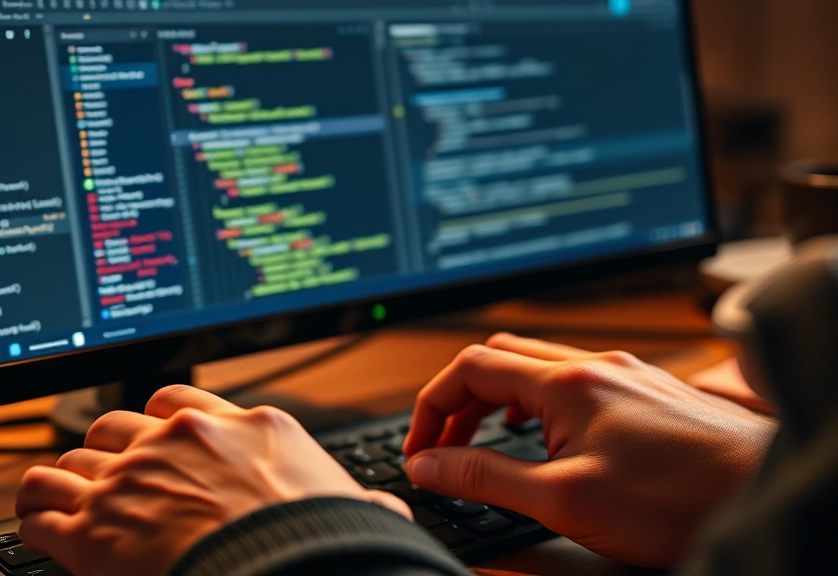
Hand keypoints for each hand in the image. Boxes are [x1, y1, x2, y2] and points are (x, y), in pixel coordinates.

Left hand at [16, 386, 409, 575]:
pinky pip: (39, 506)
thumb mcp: (352, 505)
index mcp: (237, 428)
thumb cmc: (317, 542)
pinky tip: (39, 525)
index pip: (177, 404)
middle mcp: (176, 442)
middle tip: (112, 475)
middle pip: (116, 426)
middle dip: (111, 449)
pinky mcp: (93, 529)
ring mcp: (131, 480)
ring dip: (65, 480)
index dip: (158, 423)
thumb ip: (357, 496)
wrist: (285, 571)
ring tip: (61, 496)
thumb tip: (386, 508)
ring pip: (70, 460)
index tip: (155, 439)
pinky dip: (33, 514)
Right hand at [404, 334, 777, 567]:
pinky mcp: (644, 391)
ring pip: (534, 367)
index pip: (469, 368)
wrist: (762, 491)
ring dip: (496, 400)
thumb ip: (485, 478)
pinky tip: (544, 436)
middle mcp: (592, 366)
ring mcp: (622, 374)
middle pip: (497, 359)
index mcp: (566, 382)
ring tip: (484, 443)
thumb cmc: (677, 498)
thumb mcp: (563, 498)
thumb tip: (428, 466)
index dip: (430, 407)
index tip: (419, 448)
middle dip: (458, 400)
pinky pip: (571, 380)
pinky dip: (537, 403)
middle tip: (444, 448)